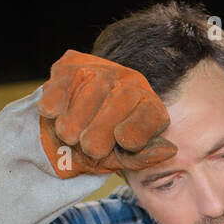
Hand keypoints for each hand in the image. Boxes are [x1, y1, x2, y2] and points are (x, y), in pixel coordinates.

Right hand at [37, 49, 177, 178]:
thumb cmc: (104, 148)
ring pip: (84, 102)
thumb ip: (142, 157)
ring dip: (71, 129)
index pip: (147, 117)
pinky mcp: (69, 65)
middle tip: (90, 148)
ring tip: (72, 136)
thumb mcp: (124, 158)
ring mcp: (100, 70)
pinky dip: (53, 111)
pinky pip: (59, 91)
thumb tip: (170, 150)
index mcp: (150, 106)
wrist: (72, 130)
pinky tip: (56, 116)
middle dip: (96, 139)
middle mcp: (130, 81)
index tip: (123, 142)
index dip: (134, 133)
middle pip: (114, 109)